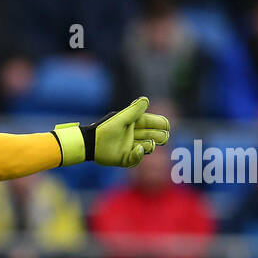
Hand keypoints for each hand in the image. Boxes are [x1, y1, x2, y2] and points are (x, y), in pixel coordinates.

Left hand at [53, 97, 170, 167]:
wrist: (90, 143)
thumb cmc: (104, 129)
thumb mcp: (121, 119)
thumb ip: (134, 111)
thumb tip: (146, 100)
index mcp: (134, 123)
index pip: (152, 123)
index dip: (161, 124)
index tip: (167, 125)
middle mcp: (133, 135)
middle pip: (152, 135)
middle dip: (160, 136)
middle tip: (164, 137)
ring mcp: (130, 147)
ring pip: (146, 147)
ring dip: (150, 145)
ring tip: (150, 144)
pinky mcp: (125, 158)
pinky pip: (136, 158)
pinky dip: (139, 154)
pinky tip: (139, 149)